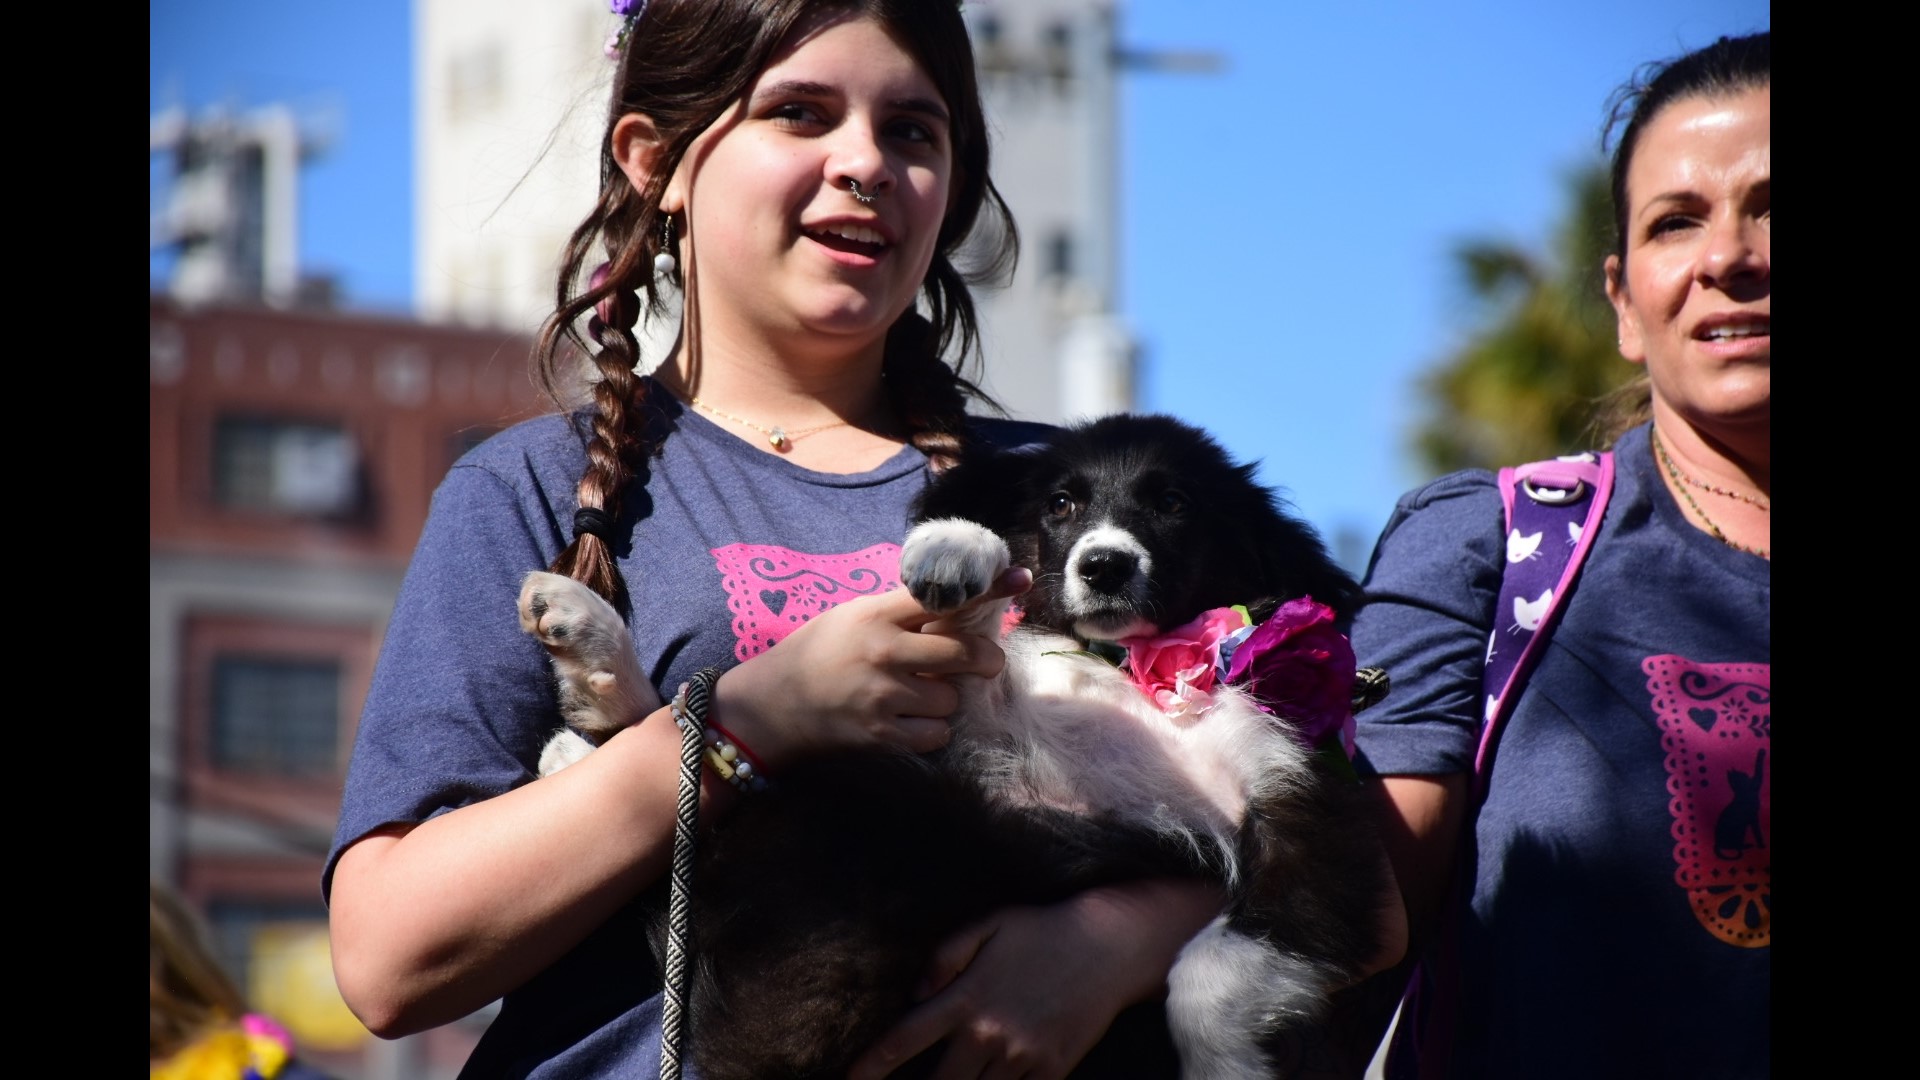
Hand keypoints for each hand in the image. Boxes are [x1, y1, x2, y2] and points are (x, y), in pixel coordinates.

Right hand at [712, 567, 1030, 768]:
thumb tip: (956, 603)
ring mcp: (882, 695)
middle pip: (962, 651)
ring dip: (945, 699)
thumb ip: (900, 611)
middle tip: (987, 662)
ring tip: (922, 695)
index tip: (1019, 578)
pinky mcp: (879, 734)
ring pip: (949, 698)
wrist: (770, 705)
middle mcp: (882, 652)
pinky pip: (935, 733)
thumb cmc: (817, 653)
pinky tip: (914, 720)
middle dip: (984, 658)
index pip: (941, 595)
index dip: (985, 587)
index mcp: (876, 614)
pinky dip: (932, 730)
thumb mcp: (853, 616)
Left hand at [848, 879, 1223, 1079]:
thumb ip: (945, 955)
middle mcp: (989, 1033)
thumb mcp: (989, 924)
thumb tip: (915, 992)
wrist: (1110, 946)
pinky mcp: (1053, 1069)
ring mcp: (1022, 1056)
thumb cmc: (1044, 931)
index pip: (906, 1039)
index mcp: (967, 997)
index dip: (872, 1065)